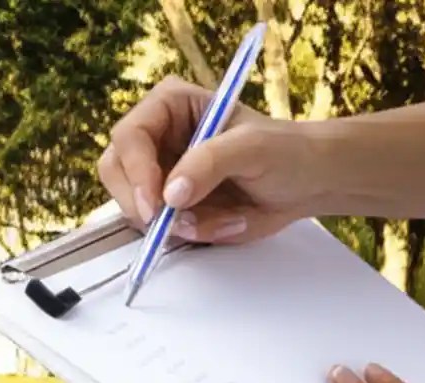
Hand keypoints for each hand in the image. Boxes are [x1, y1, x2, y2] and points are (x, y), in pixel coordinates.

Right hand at [98, 76, 328, 244]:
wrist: (308, 182)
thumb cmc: (287, 152)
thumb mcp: (253, 148)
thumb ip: (210, 163)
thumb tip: (171, 194)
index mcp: (171, 106)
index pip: (130, 135)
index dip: (136, 170)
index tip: (156, 202)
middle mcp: (157, 138)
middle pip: (115, 171)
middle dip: (140, 201)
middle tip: (164, 224)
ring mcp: (159, 174)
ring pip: (133, 205)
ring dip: (172, 222)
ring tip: (222, 218)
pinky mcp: (168, 205)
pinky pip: (157, 228)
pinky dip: (189, 234)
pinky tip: (224, 221)